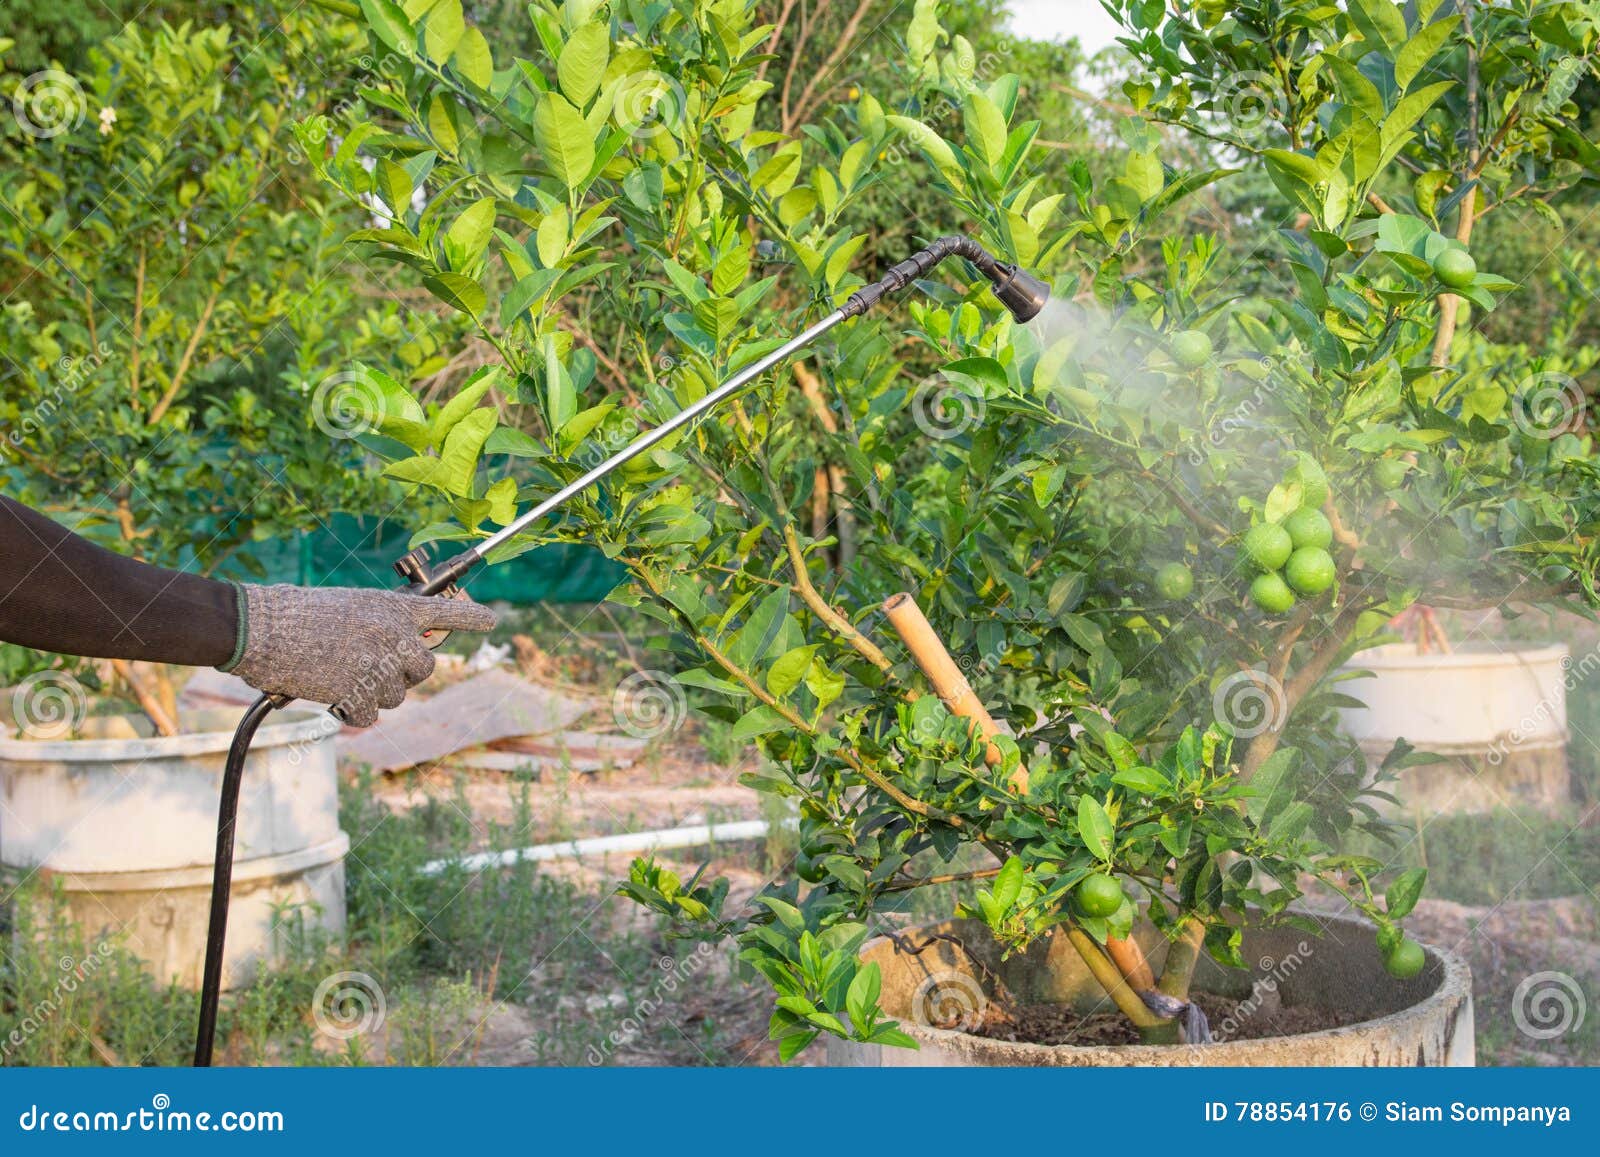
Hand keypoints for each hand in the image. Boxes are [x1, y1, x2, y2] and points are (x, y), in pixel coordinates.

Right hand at [224, 584, 496, 725]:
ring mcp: (381, 666)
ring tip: (338, 671)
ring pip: (396, 695)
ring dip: (373, 692)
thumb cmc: (300, 614)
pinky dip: (353, 709)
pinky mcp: (362, 692)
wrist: (265, 628)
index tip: (493, 620)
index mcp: (394, 608)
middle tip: (371, 666)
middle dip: (403, 674)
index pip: (445, 612)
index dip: (471, 617)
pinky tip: (331, 690)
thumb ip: (383, 625)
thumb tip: (404, 647)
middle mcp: (396, 636)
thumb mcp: (353, 607)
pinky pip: (371, 713)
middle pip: (425, 669)